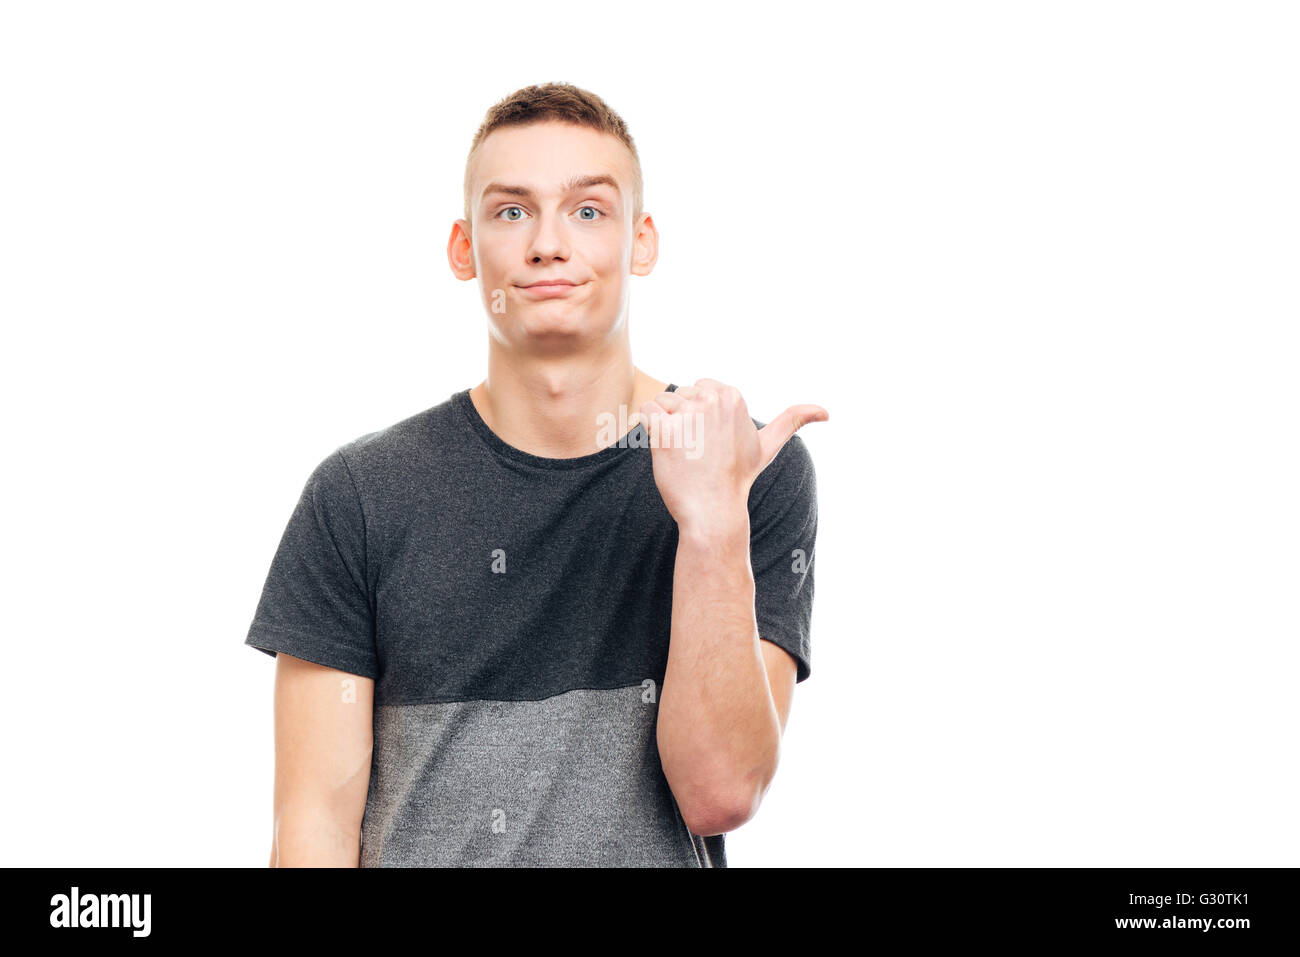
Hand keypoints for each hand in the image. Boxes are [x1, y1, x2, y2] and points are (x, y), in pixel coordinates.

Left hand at [629, 378, 827, 531]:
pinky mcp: (663, 430)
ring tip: (685, 454)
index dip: (700, 415)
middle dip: (683, 420)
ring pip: (662, 404)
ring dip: (666, 427)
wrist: (713, 511)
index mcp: (731, 396)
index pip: (699, 388)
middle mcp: (711, 400)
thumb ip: (792, 422)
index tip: (712, 440)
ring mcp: (687, 415)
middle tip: (699, 451)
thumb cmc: (737, 479)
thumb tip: (826, 413)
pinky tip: (665, 451)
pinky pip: (644, 413)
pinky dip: (648, 430)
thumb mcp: (766, 447)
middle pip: (679, 395)